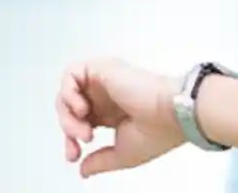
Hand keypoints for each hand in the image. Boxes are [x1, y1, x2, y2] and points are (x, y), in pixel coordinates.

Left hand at [56, 58, 184, 177]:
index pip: (81, 121)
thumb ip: (100, 161)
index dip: (72, 139)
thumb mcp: (123, 154)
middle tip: (83, 141)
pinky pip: (71, 73)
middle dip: (68, 128)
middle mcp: (106, 95)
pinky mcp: (101, 68)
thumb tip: (83, 170)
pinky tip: (82, 108)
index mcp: (111, 112)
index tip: (75, 156)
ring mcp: (103, 81)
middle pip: (70, 108)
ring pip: (68, 92)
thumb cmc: (158, 130)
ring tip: (84, 126)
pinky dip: (69, 92)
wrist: (170, 112)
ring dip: (68, 114)